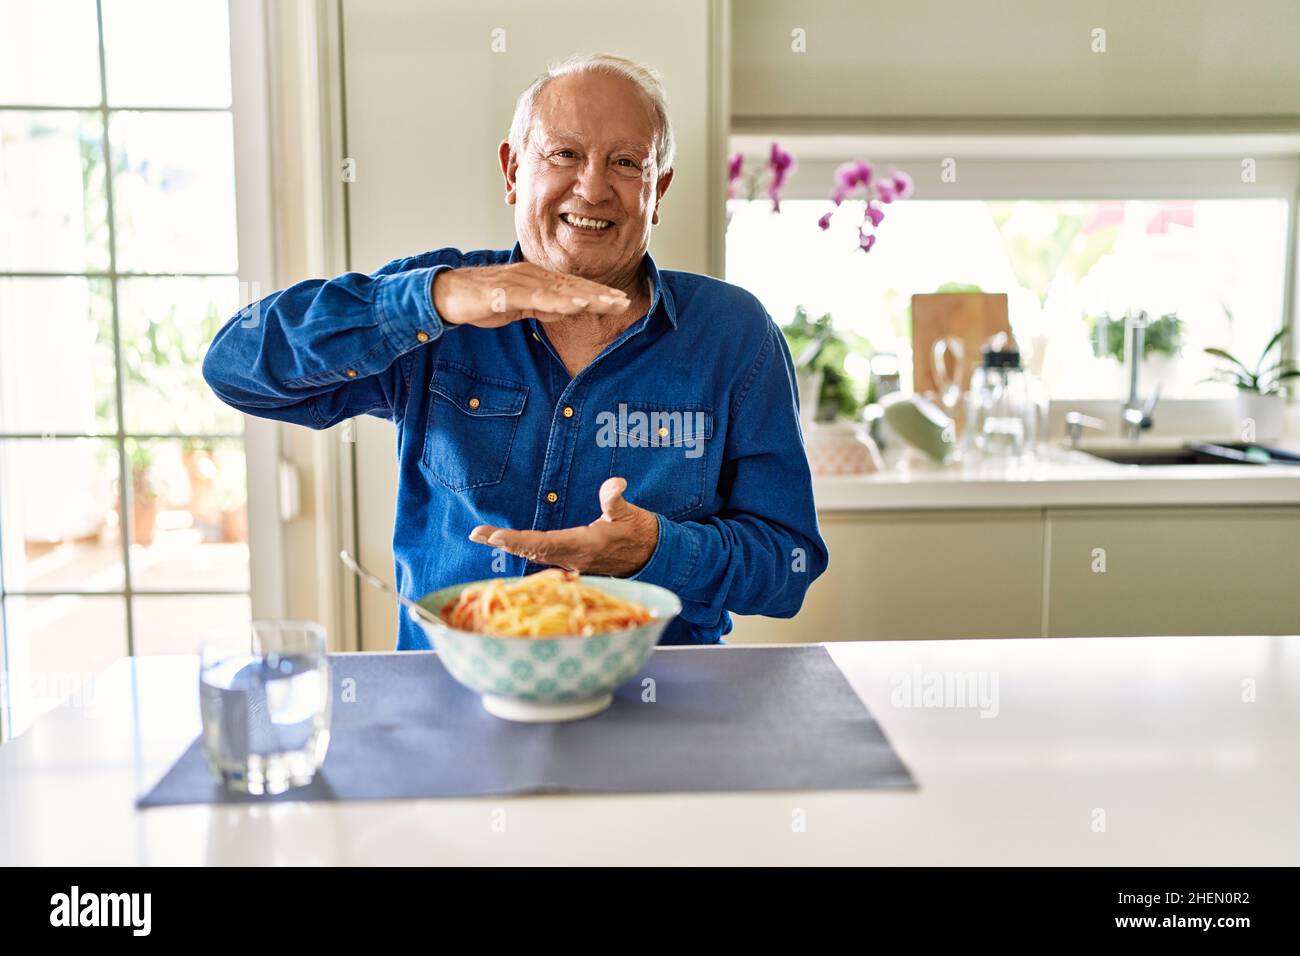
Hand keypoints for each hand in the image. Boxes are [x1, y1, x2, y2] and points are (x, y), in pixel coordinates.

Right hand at [432, 261, 628, 328]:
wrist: (445, 294)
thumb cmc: (480, 300)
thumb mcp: (518, 308)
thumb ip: (542, 308)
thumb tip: (567, 311)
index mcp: (536, 280)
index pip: (573, 287)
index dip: (597, 294)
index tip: (619, 301)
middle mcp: (532, 276)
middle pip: (572, 286)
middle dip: (599, 294)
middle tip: (624, 301)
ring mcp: (519, 282)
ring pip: (559, 290)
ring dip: (585, 296)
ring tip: (608, 302)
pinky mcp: (505, 292)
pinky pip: (535, 297)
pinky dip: (557, 301)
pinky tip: (574, 305)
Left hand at [468, 477, 658, 576]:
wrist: (656, 556)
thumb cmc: (641, 532)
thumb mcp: (629, 513)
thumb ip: (616, 499)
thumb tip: (615, 483)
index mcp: (584, 546)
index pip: (543, 544)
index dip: (517, 541)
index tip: (494, 536)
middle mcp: (575, 559)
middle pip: (532, 552)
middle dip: (504, 543)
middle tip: (477, 534)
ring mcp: (574, 565)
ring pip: (536, 556)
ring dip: (511, 546)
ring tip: (487, 538)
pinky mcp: (576, 565)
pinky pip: (545, 558)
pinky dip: (525, 550)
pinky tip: (512, 545)